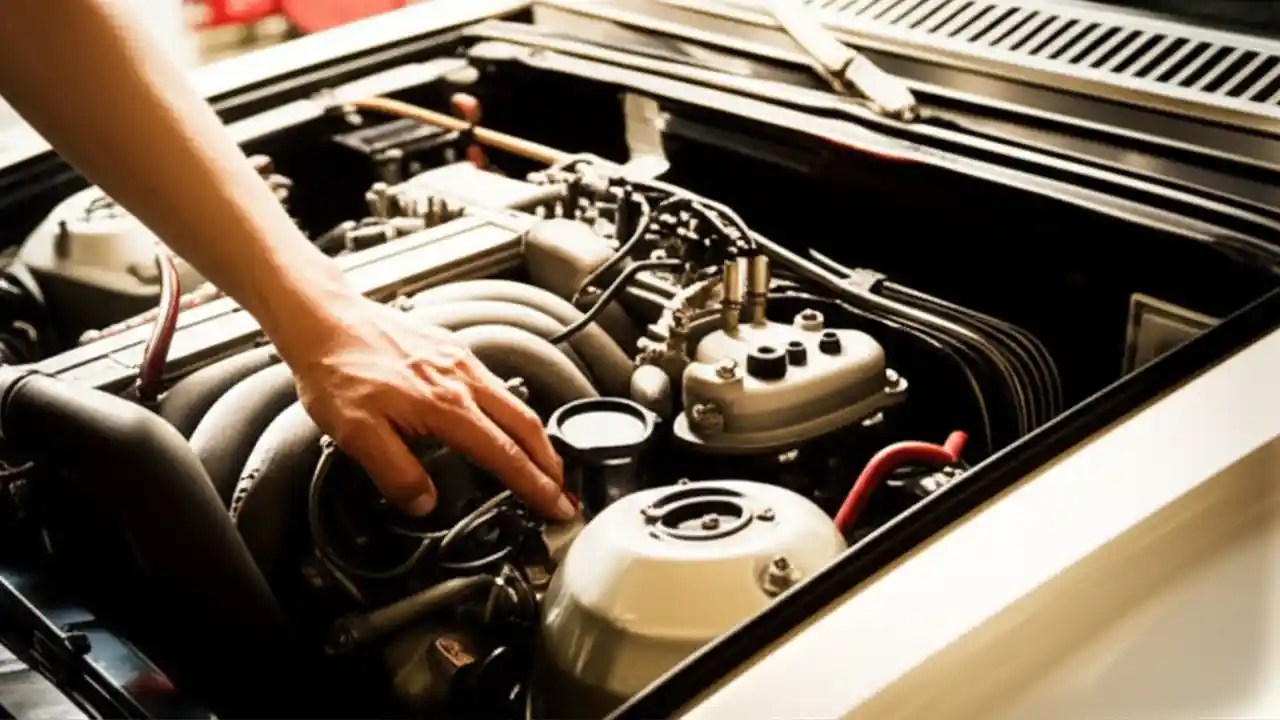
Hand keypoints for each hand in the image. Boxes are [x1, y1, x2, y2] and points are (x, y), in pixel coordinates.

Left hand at [282, 295, 572, 519]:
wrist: (324, 319)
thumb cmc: (337, 370)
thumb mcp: (356, 436)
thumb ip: (397, 474)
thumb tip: (424, 503)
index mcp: (447, 406)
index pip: (505, 455)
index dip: (535, 485)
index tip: (555, 505)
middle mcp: (463, 380)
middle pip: (526, 427)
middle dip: (551, 464)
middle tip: (563, 491)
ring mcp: (460, 361)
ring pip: (515, 403)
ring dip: (535, 438)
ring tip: (542, 463)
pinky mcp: (451, 349)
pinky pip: (496, 384)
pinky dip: (513, 411)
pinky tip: (503, 421)